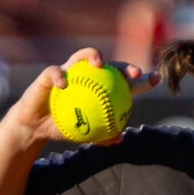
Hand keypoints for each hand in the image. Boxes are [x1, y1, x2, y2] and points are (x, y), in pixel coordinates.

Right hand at [6, 48, 148, 151]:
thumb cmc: (63, 127)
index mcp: (100, 89)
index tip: (157, 79)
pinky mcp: (49, 74)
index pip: (125, 82)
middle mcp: (87, 76)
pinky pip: (55, 72)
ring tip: (99, 63)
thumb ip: (102, 136)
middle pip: (111, 65)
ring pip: (83, 55)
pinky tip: (63, 84)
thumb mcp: (84, 135)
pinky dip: (59, 77)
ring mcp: (69, 71)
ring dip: (92, 55)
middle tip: (135, 73)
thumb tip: (120, 139)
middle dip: (125, 65)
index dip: (142, 79)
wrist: (36, 126)